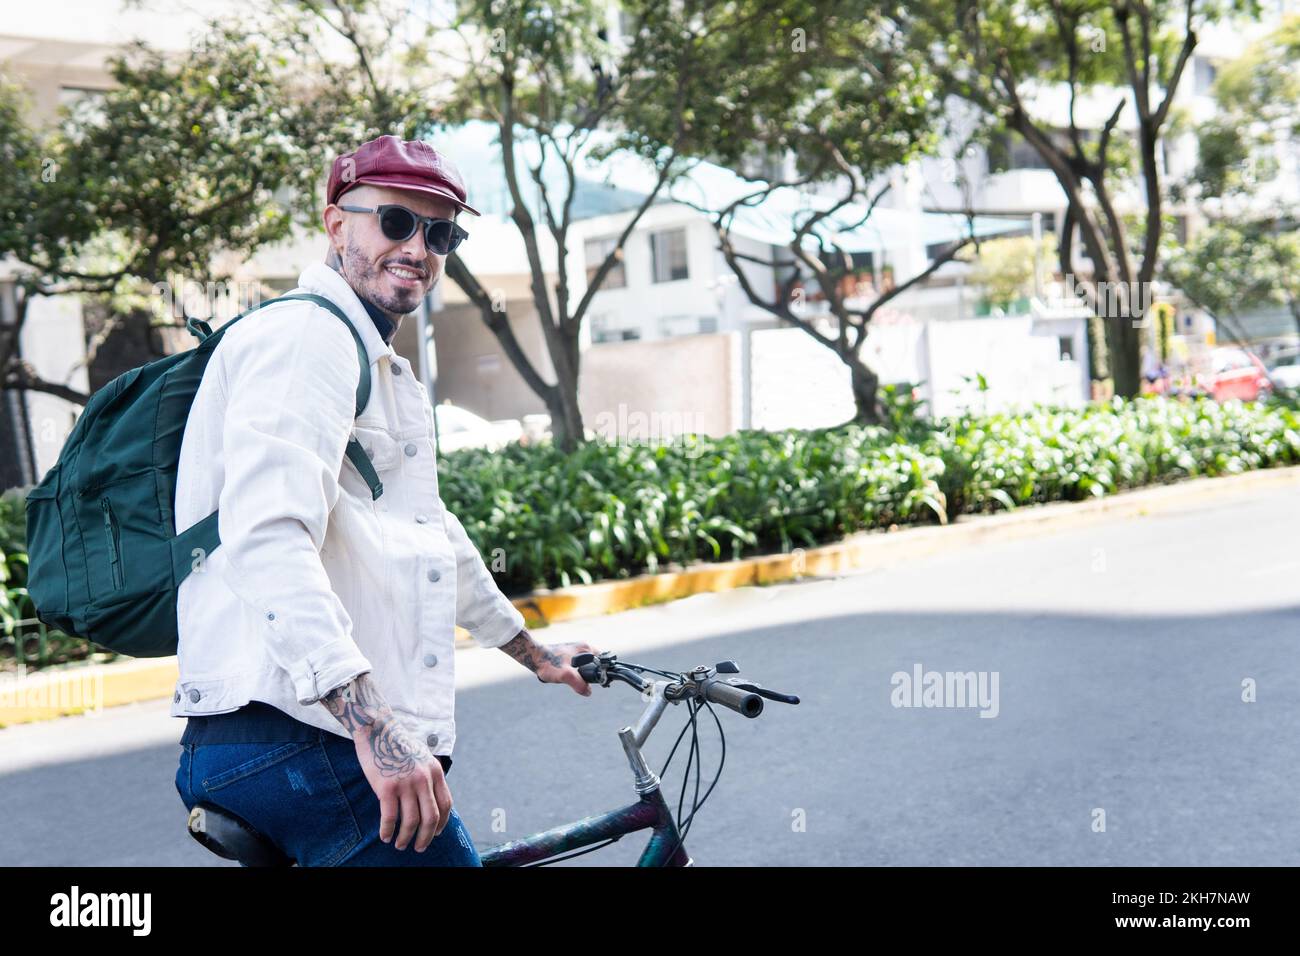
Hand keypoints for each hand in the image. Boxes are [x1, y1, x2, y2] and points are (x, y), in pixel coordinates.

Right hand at [351, 712, 450, 851]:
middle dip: (427, 837)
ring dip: (406, 837)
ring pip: (411, 821)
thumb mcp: (422, 757)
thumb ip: (428, 776)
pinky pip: (390, 817)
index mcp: (435, 771)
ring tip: (400, 844)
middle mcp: (424, 778)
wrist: (377, 728)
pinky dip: (388, 830)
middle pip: (431, 817)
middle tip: (419, 847)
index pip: (446, 804)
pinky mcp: (386, 787)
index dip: (442, 823)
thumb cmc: (397, 744)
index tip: (436, 833)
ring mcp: (406, 783)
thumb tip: (429, 800)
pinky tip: (385, 836)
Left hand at [533, 640, 598, 695]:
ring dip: (584, 675)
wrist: (533, 656)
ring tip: (576, 681)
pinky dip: (577, 673)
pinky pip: (579, 666)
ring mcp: (576, 651)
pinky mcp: (569, 656)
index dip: (602, 673)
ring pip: (587, 666)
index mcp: (586, 648)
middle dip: (592, 675)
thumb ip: (578, 683)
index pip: (603, 661)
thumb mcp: (565, 675)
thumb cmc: (548, 662)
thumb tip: (588, 691)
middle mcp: (583, 647)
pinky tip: (569, 678)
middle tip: (585, 684)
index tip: (600, 682)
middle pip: (595, 665)